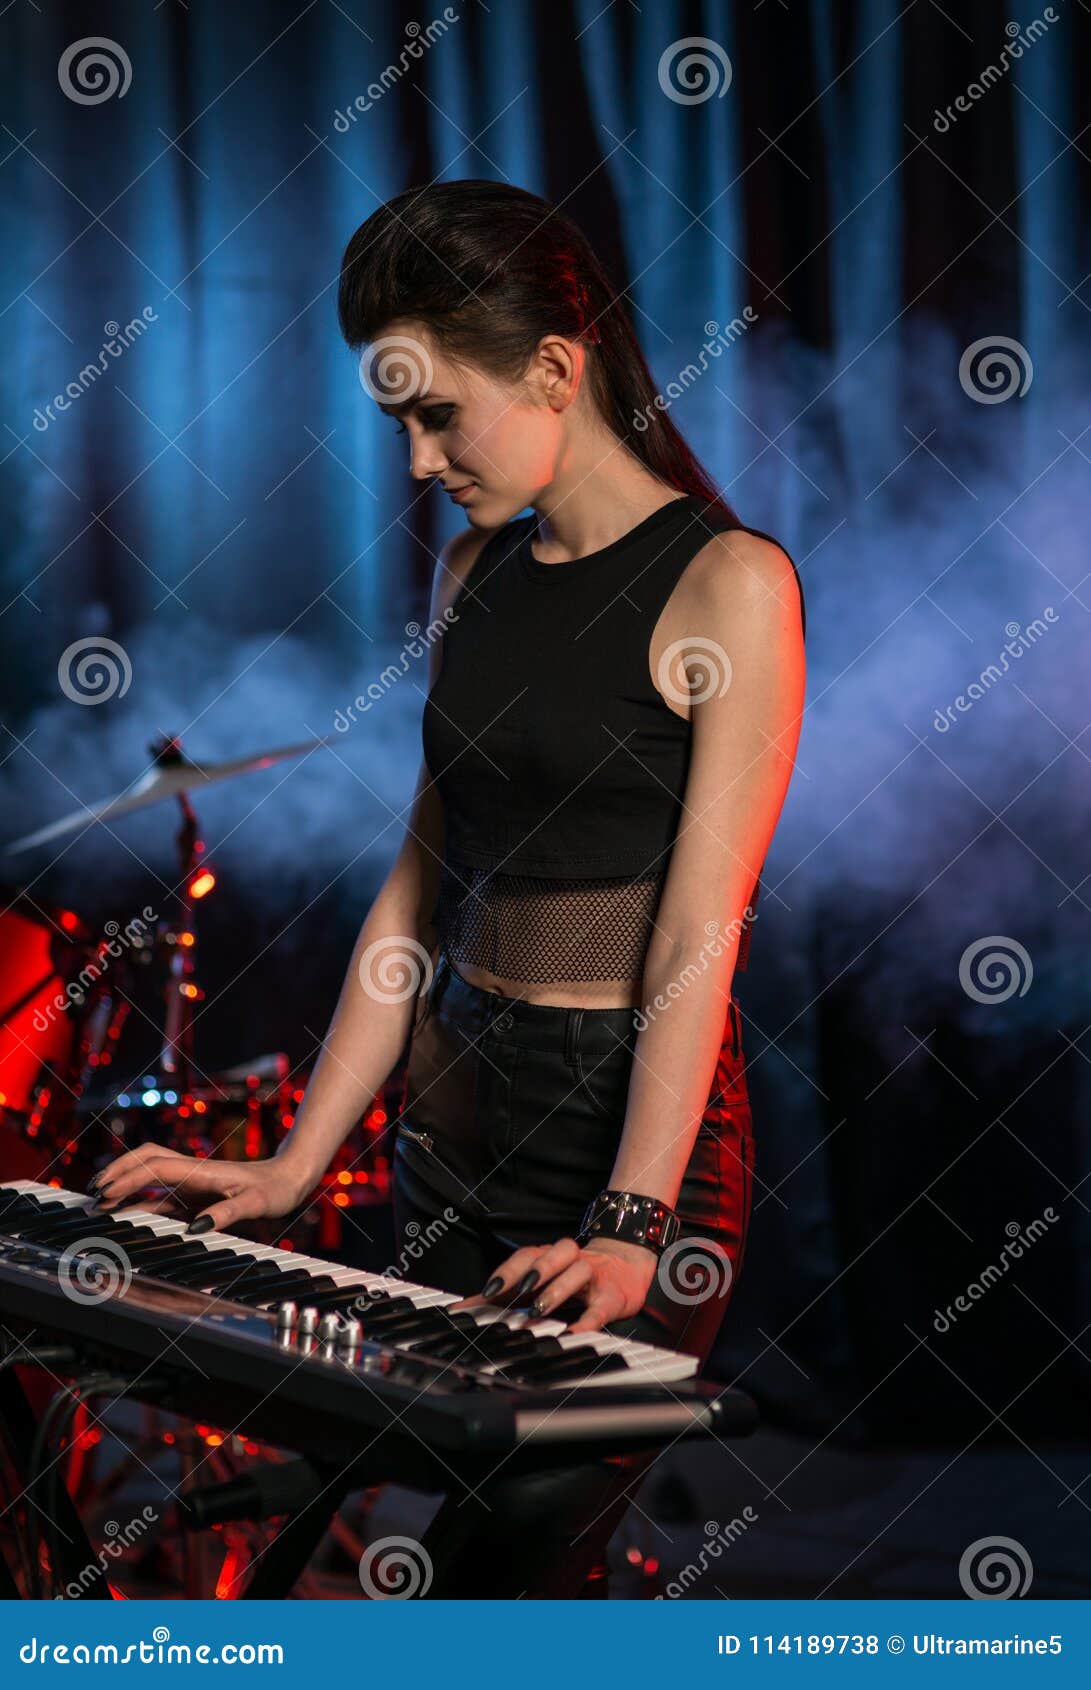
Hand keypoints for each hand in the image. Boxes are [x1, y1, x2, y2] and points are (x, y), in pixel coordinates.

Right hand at [88, 1144, 313, 1232]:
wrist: (290, 1178)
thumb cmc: (275, 1189)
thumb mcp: (256, 1204)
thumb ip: (228, 1215)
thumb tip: (195, 1227)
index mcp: (200, 1171)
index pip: (154, 1167)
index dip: (127, 1177)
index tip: (103, 1191)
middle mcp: (191, 1173)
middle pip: (144, 1160)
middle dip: (116, 1171)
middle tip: (91, 1194)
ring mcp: (192, 1183)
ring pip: (148, 1177)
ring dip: (124, 1186)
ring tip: (98, 1204)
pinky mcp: (195, 1194)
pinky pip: (159, 1195)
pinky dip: (138, 1202)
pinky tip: (126, 1214)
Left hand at [451, 1234, 656, 1332]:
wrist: (626, 1267)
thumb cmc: (573, 1277)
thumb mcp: (538, 1282)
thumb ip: (503, 1295)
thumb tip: (461, 1308)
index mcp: (549, 1256)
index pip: (526, 1255)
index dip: (507, 1270)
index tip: (487, 1292)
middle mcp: (570, 1260)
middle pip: (553, 1252)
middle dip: (534, 1269)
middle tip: (515, 1291)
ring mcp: (593, 1276)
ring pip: (577, 1271)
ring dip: (556, 1289)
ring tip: (538, 1310)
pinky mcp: (612, 1296)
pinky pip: (600, 1306)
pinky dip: (586, 1321)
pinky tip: (573, 1335)